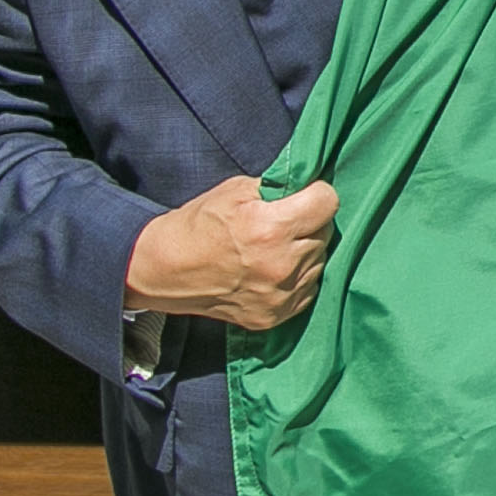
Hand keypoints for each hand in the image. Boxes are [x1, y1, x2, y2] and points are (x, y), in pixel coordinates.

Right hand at [125, 176, 338, 329]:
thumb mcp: (235, 190)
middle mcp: (281, 265)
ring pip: (319, 260)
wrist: (167, 271)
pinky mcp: (277, 315)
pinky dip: (297, 276)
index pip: (328, 202)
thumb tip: (313, 180)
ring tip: (272, 247)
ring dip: (304, 251)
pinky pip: (308, 287)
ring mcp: (280, 295)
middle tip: (280, 223)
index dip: (316, 194)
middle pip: (324, 232)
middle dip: (308, 223)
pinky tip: (271, 269)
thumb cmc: (200, 225)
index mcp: (270, 229)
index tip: (303, 195)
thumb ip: (280, 185)